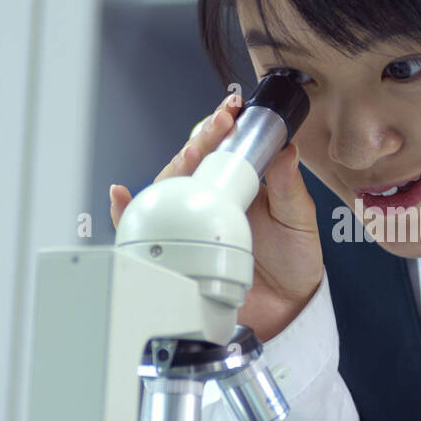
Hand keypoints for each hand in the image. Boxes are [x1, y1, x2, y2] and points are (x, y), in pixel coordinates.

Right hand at [109, 92, 323, 341]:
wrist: (286, 307)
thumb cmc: (294, 261)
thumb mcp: (298, 219)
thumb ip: (289, 186)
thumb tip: (286, 149)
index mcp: (240, 184)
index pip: (222, 147)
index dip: (221, 126)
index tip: (229, 113)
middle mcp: (211, 198)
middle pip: (190, 162)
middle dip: (198, 141)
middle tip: (213, 130)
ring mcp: (193, 221)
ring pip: (167, 187)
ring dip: (171, 169)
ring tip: (185, 157)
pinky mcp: (180, 248)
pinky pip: (146, 228)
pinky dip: (127, 212)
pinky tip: (123, 198)